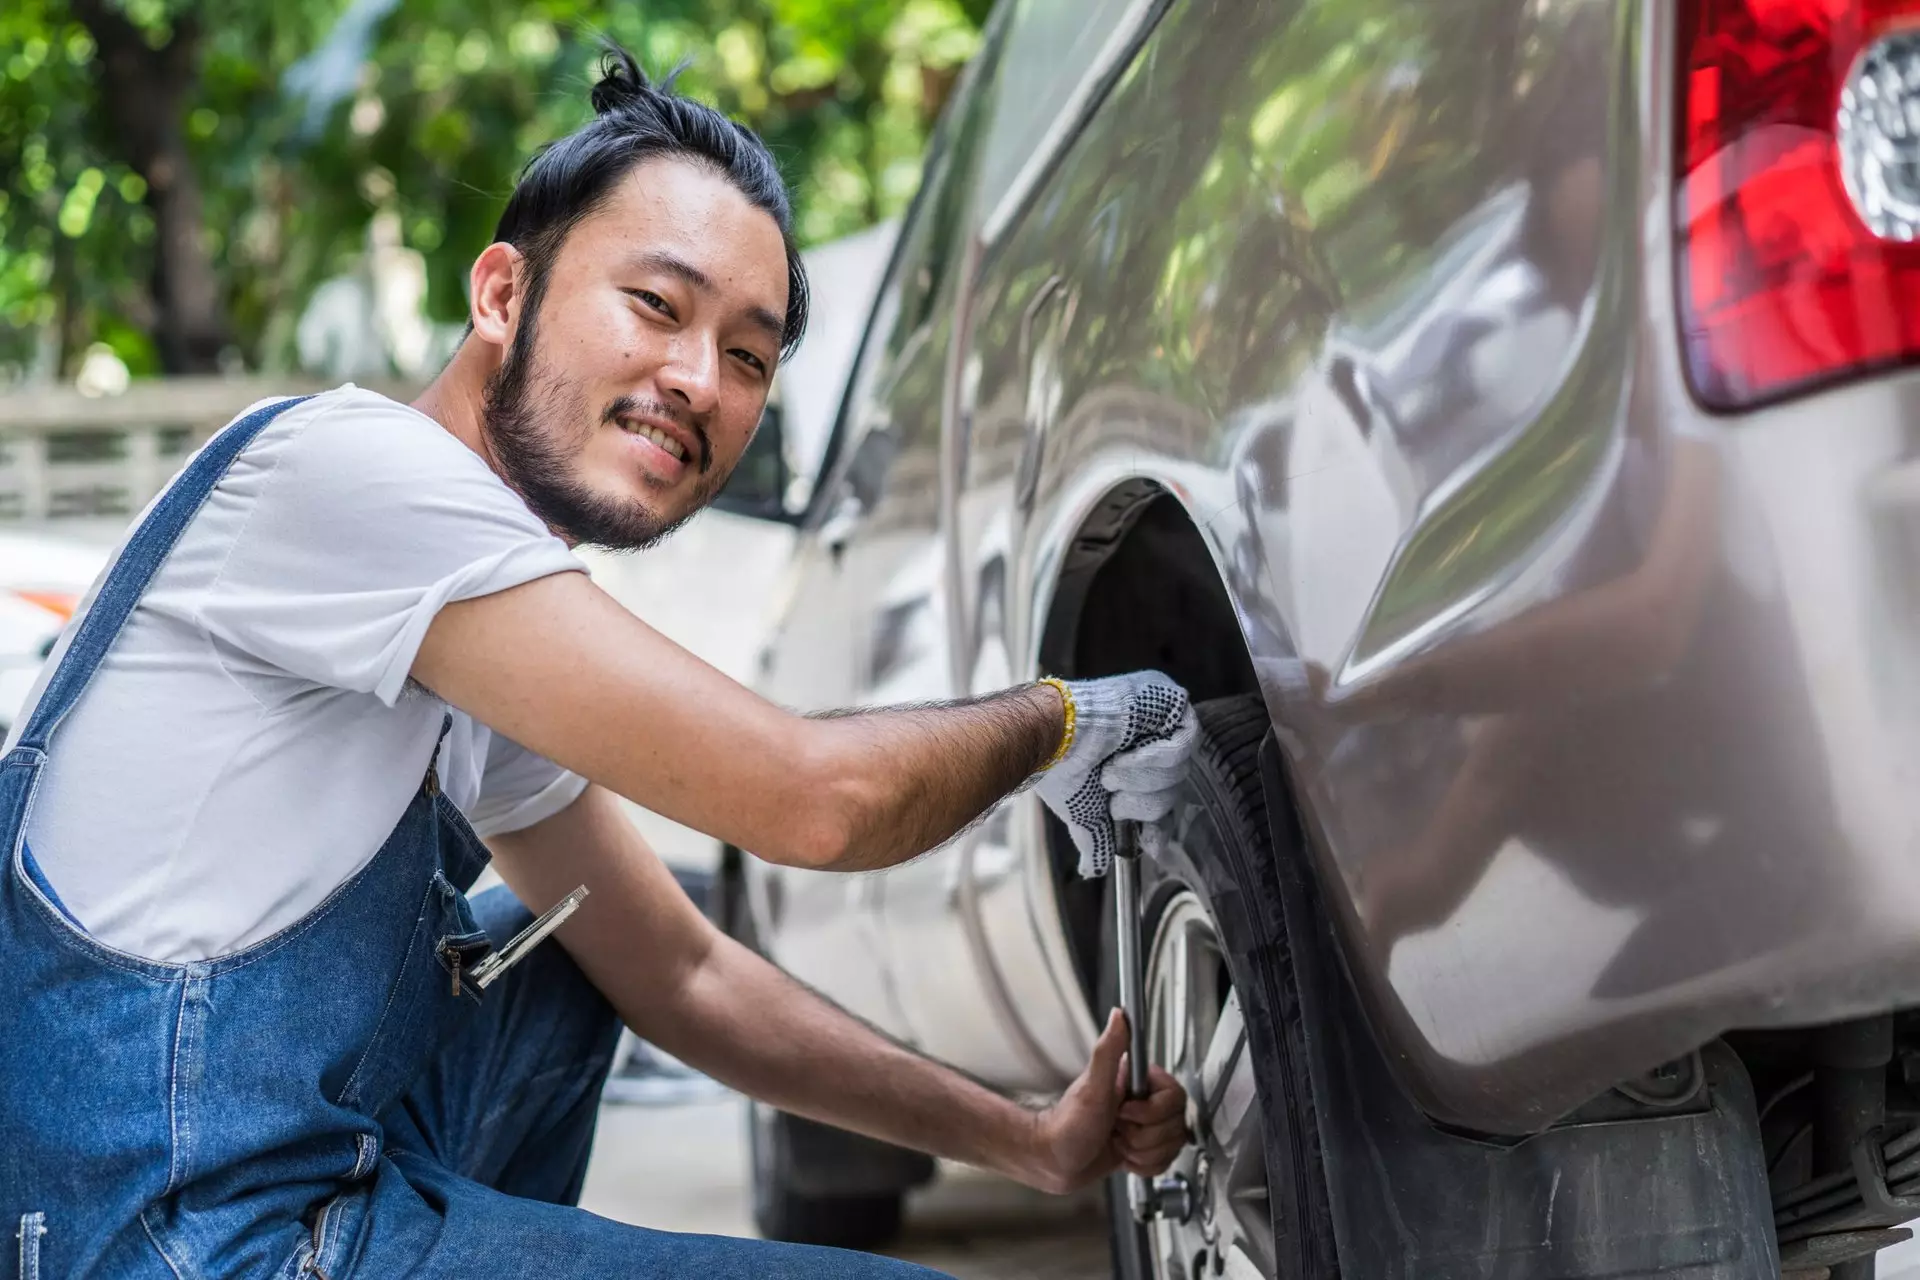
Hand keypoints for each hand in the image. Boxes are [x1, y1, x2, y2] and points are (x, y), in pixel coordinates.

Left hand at [1022, 1009, 1189, 1194]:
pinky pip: (1164, 1161)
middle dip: (1144, 1137)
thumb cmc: (1067, 1124)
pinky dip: (1142, 1165)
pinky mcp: (1143, 1147)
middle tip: (1117, 1130)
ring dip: (1142, 1152)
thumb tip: (1120, 1014)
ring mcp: (1145, 1125)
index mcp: (1137, 1081)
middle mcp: (1144, 1100)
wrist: (1053, 1161)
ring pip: (1172, 1145)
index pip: (1174, 1098)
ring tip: (1117, 1143)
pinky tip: (1122, 1157)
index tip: (1124, 1114)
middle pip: (1175, 1125)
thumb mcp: (1091, 1087)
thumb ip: (1108, 1050)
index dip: (1152, 1113)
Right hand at [1034, 671, 1198, 877]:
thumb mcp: (1084, 811)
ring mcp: (1163, 716)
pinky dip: (1152, 760)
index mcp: (1134, 758)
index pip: (1165, 795)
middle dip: (1140, 801)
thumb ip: (1097, 837)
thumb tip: (1091, 870)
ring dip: (1141, 780)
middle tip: (1111, 792)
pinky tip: (1123, 757)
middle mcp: (1152, 737)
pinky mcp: (1169, 699)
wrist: (1050, 737)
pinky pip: (1183, 743)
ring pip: (1180, 768)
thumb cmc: (1059, 766)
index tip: (1150, 844)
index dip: (1159, 822)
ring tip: (1111, 772)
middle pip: (1174, 786)